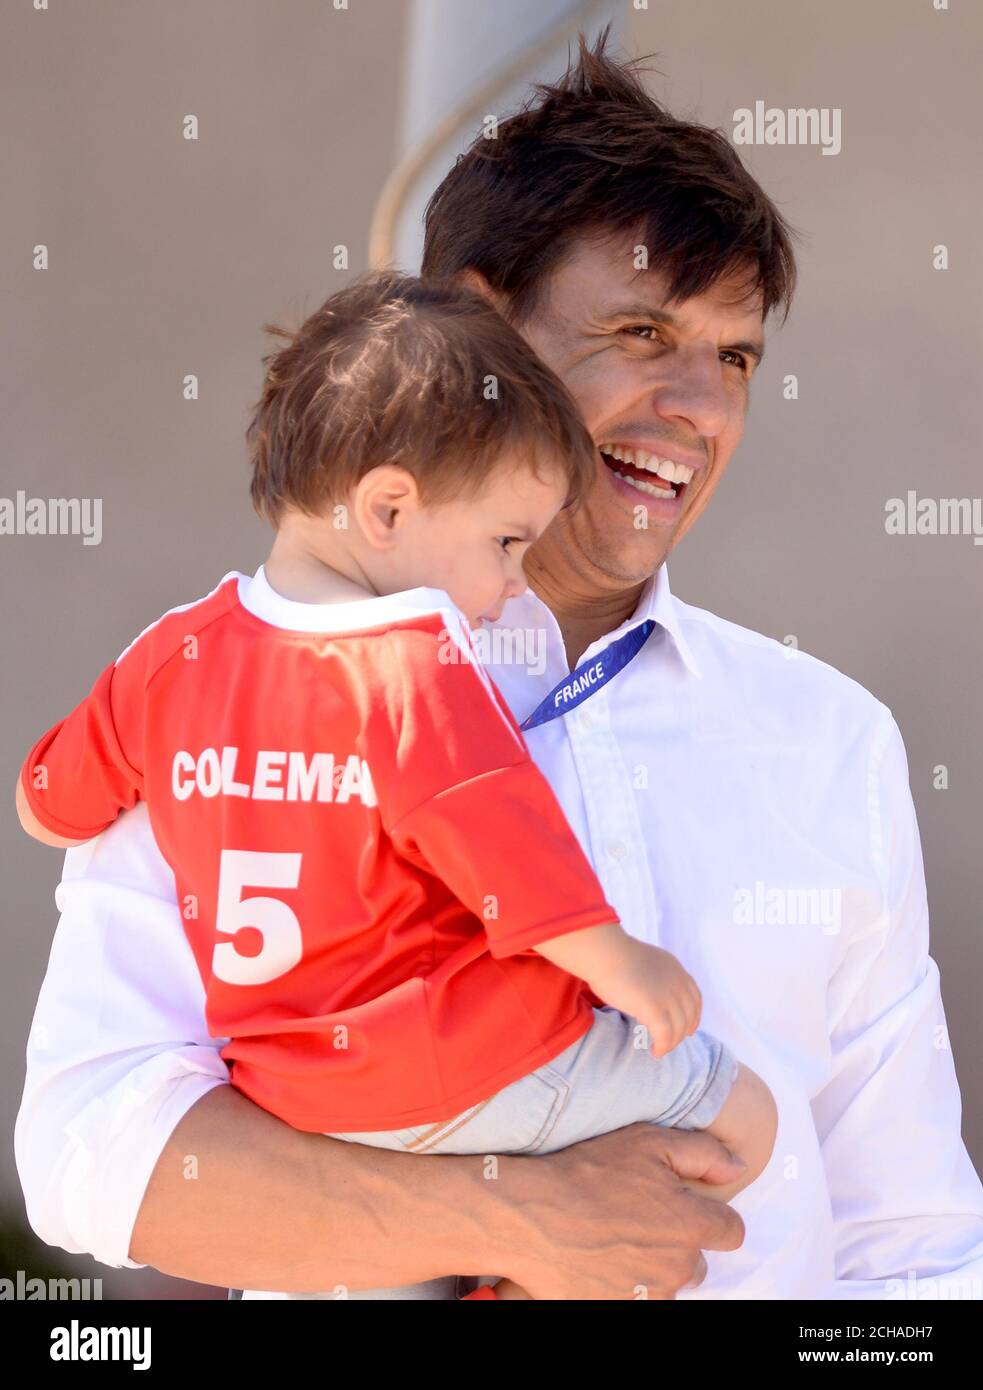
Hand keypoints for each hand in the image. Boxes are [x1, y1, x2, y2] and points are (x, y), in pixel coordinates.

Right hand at [508, 1124, 745, 1298]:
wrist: (531, 1215)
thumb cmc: (589, 1173)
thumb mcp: (648, 1142)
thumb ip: (704, 1154)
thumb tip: (740, 1167)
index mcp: (691, 1225)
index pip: (732, 1232)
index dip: (712, 1217)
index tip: (685, 1206)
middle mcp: (678, 1267)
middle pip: (697, 1262)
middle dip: (677, 1243)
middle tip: (639, 1218)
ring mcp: (649, 1295)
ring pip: (666, 1283)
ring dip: (651, 1265)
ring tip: (614, 1237)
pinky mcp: (620, 1309)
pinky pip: (637, 1299)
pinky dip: (625, 1283)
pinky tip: (601, 1258)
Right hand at [588, 939, 701, 1057]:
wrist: (606, 953)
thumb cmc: (613, 956)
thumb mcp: (643, 962)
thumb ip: (652, 976)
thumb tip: (648, 992)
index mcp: (675, 968)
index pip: (694, 997)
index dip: (694, 1015)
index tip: (689, 1029)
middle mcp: (677, 982)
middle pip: (689, 1014)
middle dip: (682, 1032)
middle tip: (669, 1043)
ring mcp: (668, 996)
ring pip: (678, 1028)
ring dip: (671, 1043)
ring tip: (659, 1051)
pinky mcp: (655, 1009)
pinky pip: (665, 1035)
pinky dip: (662, 1047)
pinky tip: (655, 1052)